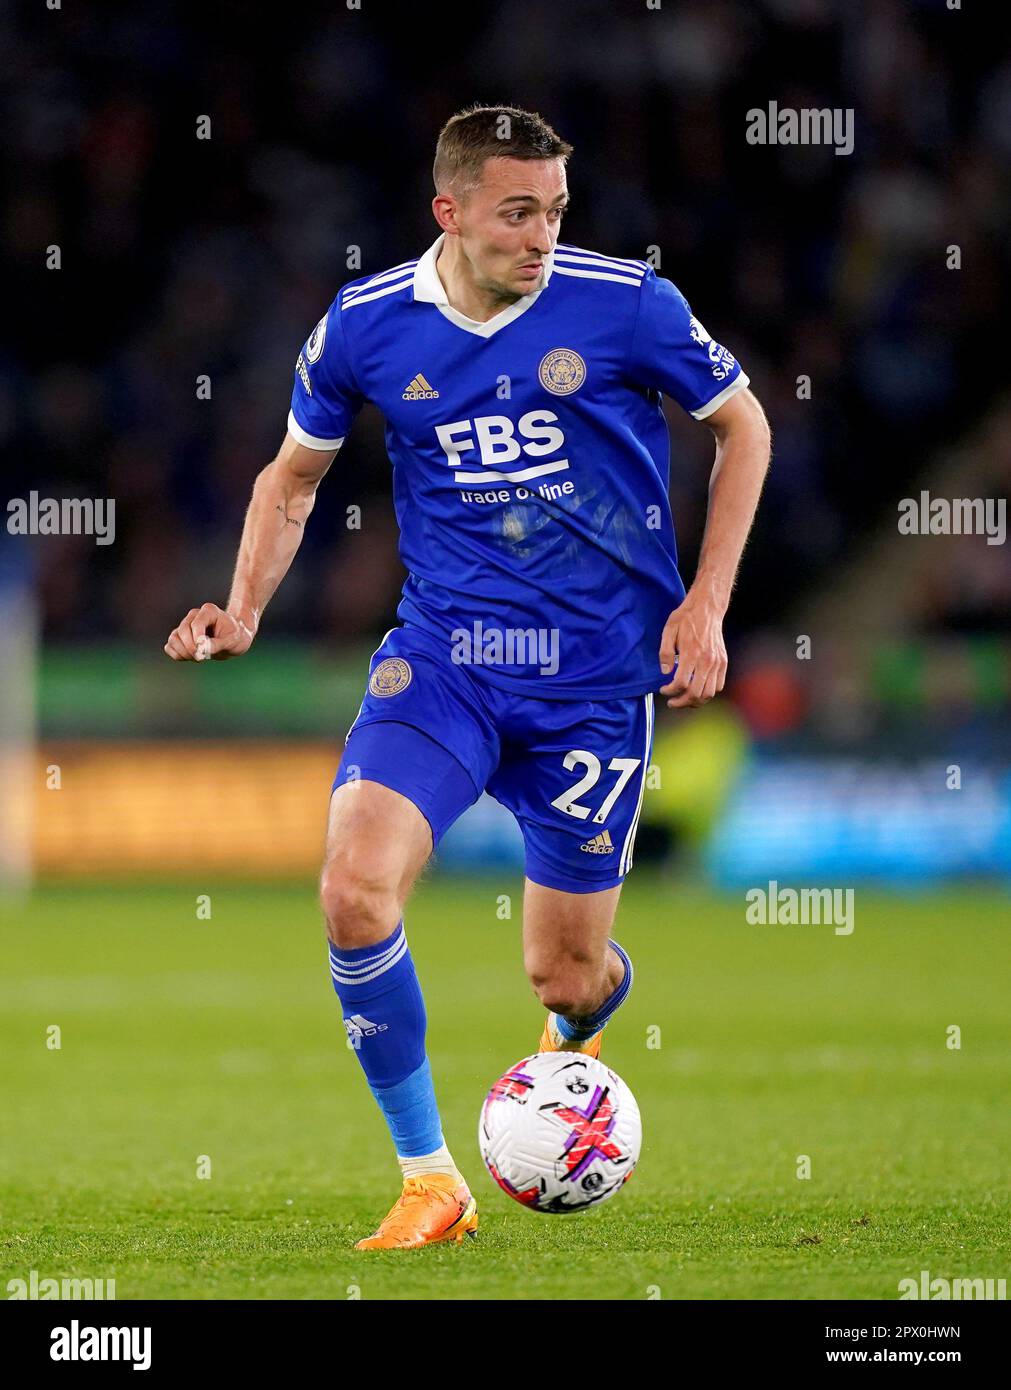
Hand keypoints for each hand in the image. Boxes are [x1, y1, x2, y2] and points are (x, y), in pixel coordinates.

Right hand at [164, 604, 255, 660]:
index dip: (197, 639)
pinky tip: (190, 658)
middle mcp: (194, 616)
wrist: (234, 639)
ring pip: (173, 638)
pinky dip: (177, 655)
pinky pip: (169, 646)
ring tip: (198, 658)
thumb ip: (217, 644)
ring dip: (183, 652)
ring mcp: (185, 626)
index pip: (196, 624)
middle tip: (202, 658)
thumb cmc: (236, 637)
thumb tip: (201, 649)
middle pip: (182, 631)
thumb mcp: (233, 641)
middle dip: (191, 648)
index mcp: (208, 611)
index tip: (204, 652)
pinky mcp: (180, 637)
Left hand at [658, 589, 726, 707]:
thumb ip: (665, 653)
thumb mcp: (668, 630)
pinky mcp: (723, 662)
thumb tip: (665, 672)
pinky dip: (708, 692)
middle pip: (696, 693)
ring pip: (708, 693)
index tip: (663, 690)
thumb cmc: (686, 618)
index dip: (670, 691)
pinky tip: (697, 689)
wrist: (707, 608)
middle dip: (681, 702)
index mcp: (691, 653)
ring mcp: (717, 662)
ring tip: (684, 699)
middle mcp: (706, 660)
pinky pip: (718, 686)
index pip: (681, 683)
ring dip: (695, 701)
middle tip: (672, 702)